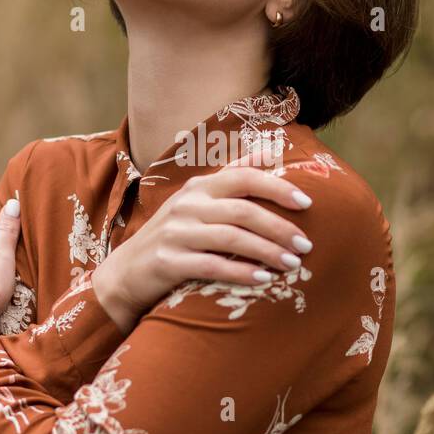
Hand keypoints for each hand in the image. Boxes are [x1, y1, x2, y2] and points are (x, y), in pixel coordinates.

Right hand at [91, 150, 314, 334]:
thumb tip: (267, 152)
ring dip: (267, 251)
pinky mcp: (168, 262)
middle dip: (279, 227)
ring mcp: (176, 233)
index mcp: (198, 187)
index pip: (244, 178)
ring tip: (293, 264)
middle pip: (242, 210)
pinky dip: (241, 273)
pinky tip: (263, 280)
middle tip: (306, 244)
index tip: (307, 203)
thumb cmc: (173, 236)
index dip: (277, 188)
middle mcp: (187, 205)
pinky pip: (212, 266)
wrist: (125, 273)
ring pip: (231, 238)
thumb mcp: (196, 202)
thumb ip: (230, 177)